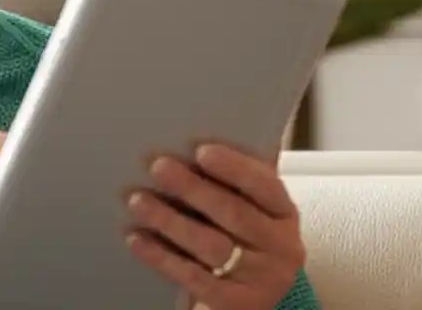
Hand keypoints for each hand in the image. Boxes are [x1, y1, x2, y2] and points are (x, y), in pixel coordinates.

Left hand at [124, 144, 305, 309]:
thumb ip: (235, 177)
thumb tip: (205, 129)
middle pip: (234, 214)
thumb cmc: (240, 237)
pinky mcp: (236, 304)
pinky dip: (162, 257)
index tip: (201, 151)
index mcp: (284, 213)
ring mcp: (261, 280)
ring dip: (171, 220)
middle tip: (158, 167)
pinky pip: (194, 279)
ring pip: (212, 246)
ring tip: (138, 201)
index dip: (235, 167)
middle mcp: (281, 247)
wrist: (249, 296)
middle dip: (193, 188)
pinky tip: (137, 239)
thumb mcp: (248, 207)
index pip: (265, 185)